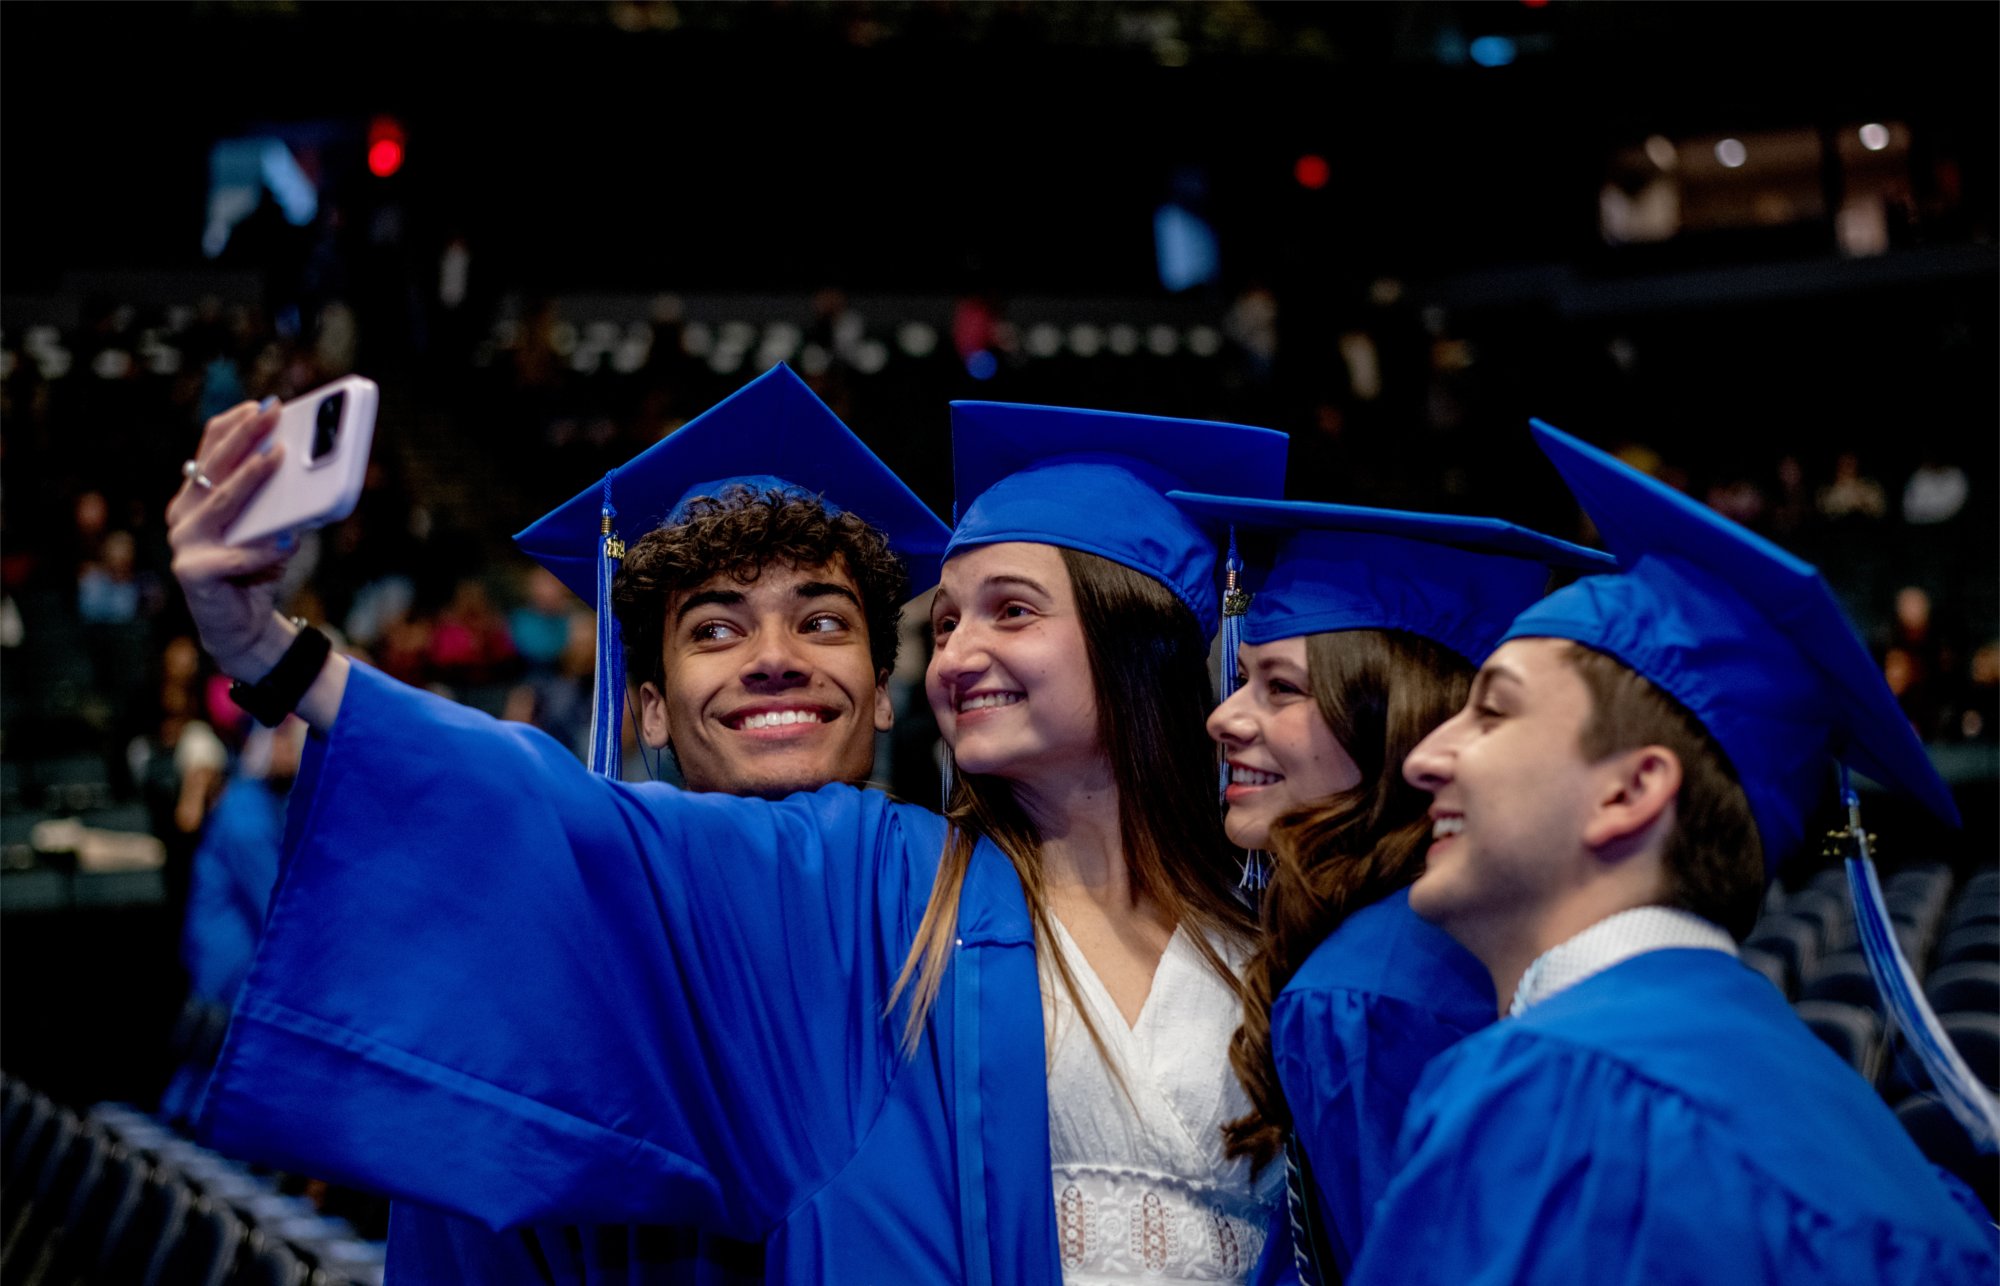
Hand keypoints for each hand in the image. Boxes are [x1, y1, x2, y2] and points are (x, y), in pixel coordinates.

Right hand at [167, 400, 296, 680]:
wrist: (242, 626)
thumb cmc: (256, 568)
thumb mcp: (271, 526)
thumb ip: (278, 501)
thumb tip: (305, 470)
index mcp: (197, 497)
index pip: (209, 450)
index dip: (233, 426)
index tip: (259, 404)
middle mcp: (184, 515)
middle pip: (214, 468)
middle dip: (245, 437)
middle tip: (271, 413)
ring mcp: (184, 543)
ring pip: (221, 503)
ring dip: (250, 479)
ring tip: (275, 458)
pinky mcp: (194, 573)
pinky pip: (233, 557)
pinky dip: (261, 550)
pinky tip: (284, 542)